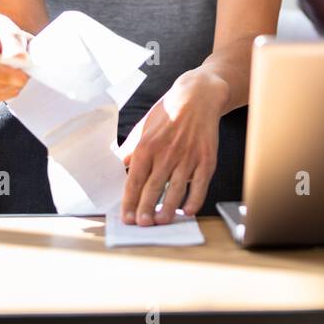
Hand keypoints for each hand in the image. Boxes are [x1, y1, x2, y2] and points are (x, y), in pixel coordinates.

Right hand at [0, 13, 33, 101]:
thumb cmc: (0, 32)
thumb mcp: (9, 28)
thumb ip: (14, 43)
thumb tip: (20, 59)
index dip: (2, 75)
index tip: (22, 77)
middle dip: (12, 81)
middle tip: (27, 71)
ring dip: (11, 87)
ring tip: (17, 71)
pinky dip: (6, 92)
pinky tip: (10, 80)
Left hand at [119, 70, 227, 225]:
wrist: (198, 97)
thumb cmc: (169, 113)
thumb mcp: (144, 127)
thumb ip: (131, 148)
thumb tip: (117, 165)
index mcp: (147, 146)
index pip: (134, 180)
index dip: (129, 202)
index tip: (126, 218)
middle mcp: (166, 153)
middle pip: (153, 188)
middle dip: (145, 210)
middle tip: (141, 225)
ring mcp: (188, 157)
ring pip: (176, 189)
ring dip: (168, 209)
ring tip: (161, 222)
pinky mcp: (206, 159)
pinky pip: (200, 184)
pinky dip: (194, 199)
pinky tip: (188, 210)